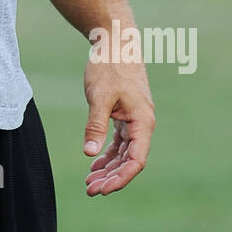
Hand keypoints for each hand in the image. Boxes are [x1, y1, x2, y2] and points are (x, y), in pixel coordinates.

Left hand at [83, 54, 154, 195]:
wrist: (115, 41)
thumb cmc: (109, 66)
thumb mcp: (99, 97)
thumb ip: (95, 126)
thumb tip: (90, 154)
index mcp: (142, 121)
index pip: (136, 160)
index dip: (121, 178)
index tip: (103, 190)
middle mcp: (142, 124)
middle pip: (130, 160)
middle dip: (111, 178)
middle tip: (90, 190)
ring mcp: (134, 120)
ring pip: (123, 152)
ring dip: (108, 168)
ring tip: (89, 183)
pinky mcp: (124, 114)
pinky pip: (118, 141)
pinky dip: (107, 153)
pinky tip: (93, 164)